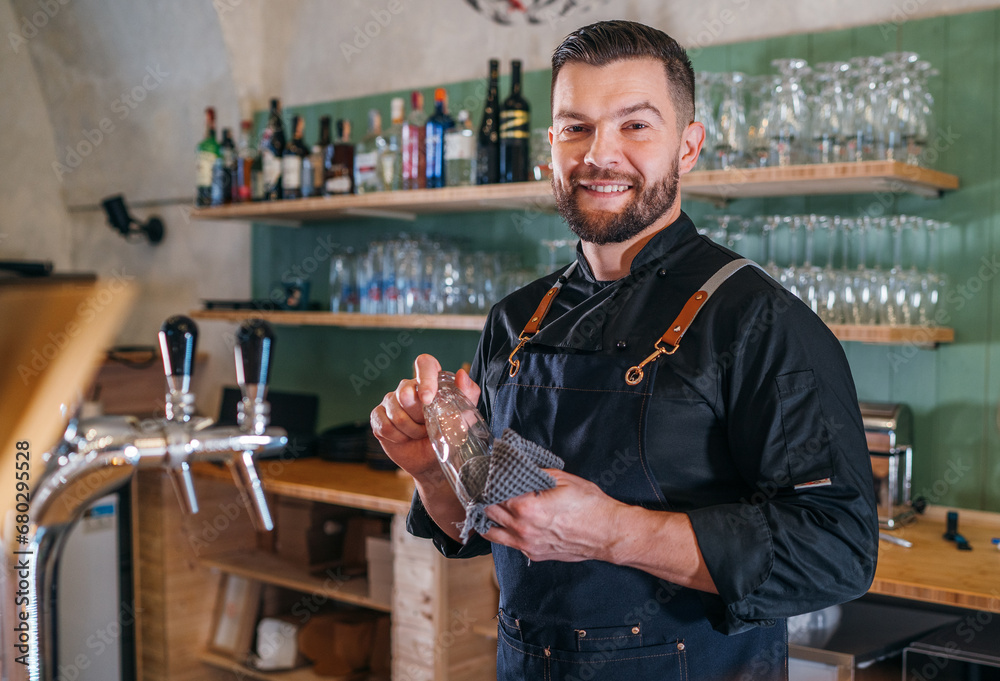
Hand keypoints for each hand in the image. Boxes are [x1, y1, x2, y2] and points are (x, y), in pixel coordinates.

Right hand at [370, 353, 480, 479]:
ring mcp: (391, 400)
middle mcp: (409, 387)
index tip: (428, 399)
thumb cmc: (448, 436)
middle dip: (419, 416)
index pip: (424, 364)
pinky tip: (404, 438)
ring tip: (419, 434)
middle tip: (429, 427)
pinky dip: (397, 437)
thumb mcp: (464, 418)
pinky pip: (384, 425)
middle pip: (405, 392)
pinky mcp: (378, 416)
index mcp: (430, 381)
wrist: (432, 461)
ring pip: (395, 412)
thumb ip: (468, 395)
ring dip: (410, 430)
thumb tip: (462, 375)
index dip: (425, 379)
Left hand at [482, 469, 623, 562]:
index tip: (488, 474)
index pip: (494, 492)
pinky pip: (510, 544)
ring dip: (488, 519)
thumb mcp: (562, 479)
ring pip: (492, 533)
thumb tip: (517, 469)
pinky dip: (503, 532)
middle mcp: (522, 529)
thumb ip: (535, 474)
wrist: (608, 533)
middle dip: (485, 498)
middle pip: (489, 512)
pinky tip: (506, 522)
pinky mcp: (534, 554)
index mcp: (526, 507)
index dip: (490, 481)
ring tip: (487, 507)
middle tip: (485, 487)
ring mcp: (527, 545)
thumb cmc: (590, 506)